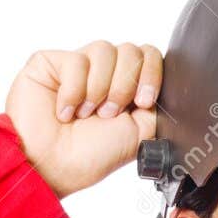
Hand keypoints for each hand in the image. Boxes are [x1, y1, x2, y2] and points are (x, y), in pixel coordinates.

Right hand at [4, 41, 162, 197]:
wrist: (53, 167)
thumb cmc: (88, 157)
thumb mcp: (139, 134)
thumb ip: (155, 107)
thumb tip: (166, 89)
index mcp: (126, 88)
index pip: (149, 56)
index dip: (151, 73)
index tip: (144, 101)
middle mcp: (103, 74)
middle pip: (131, 50)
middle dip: (124, 86)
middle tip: (108, 114)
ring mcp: (78, 67)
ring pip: (104, 50)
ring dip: (99, 88)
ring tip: (85, 114)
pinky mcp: (51, 62)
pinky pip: (76, 60)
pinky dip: (73, 90)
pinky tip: (65, 111)